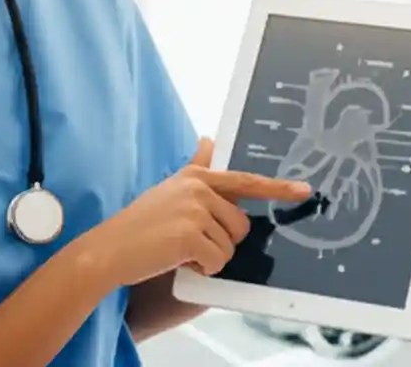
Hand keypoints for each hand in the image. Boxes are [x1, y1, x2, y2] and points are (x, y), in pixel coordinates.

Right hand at [86, 138, 311, 286]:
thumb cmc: (139, 225)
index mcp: (197, 177)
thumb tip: (209, 140)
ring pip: (230, 246)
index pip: (245, 181)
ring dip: (209, 257)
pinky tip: (178, 261)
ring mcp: (194, 210)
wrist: (107, 250)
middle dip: (222, 242)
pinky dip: (202, 269)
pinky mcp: (190, 235)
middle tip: (189, 243)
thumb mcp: (169, 189)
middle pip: (240, 225)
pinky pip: (217, 261)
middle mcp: (198, 188)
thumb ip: (194, 168)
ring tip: (179, 251)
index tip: (303, 191)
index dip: (278, 188)